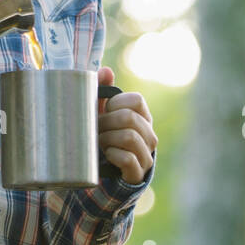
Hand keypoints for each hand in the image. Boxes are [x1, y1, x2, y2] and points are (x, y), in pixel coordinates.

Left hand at [96, 66, 156, 184]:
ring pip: (129, 137)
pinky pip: (128, 159)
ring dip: (108, 138)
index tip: (105, 111)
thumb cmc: (104, 135)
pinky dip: (113, 155)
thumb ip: (103, 90)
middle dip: (106, 122)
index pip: (136, 100)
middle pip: (129, 118)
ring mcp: (146, 155)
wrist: (105, 170)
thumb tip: (106, 71)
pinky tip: (107, 155)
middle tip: (95, 129)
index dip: (116, 103)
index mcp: (143, 117)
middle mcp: (149, 135)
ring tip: (99, 142)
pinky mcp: (138, 173)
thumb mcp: (102, 113)